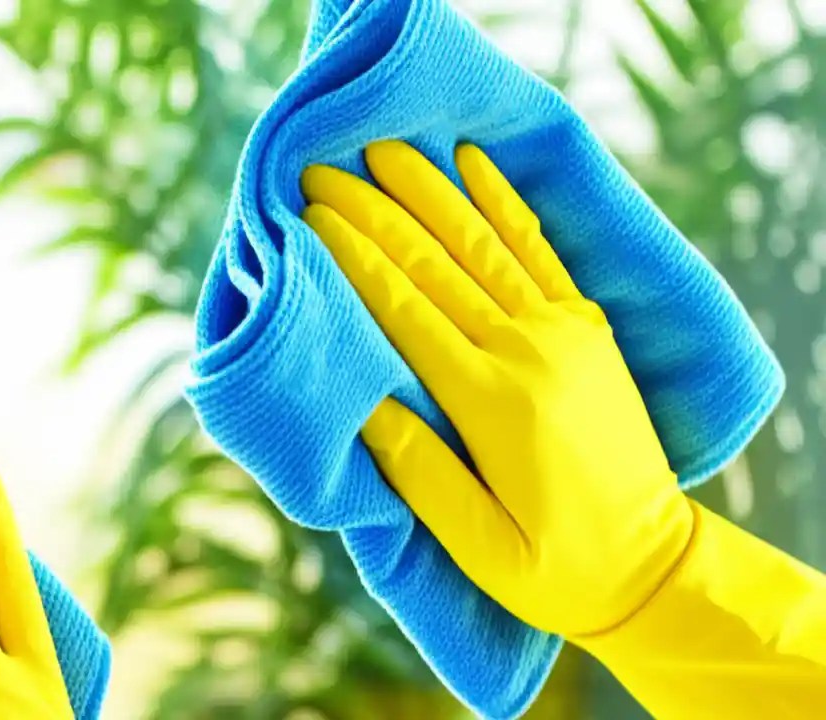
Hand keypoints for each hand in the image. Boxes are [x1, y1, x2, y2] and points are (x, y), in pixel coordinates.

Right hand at [300, 142, 695, 637]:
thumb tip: (358, 395)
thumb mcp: (476, 545)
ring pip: (481, 242)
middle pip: (433, 263)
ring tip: (381, 149)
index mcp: (489, 401)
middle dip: (370, 212)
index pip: (403, 308)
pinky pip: (538, 249)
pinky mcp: (586, 328)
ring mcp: (562, 332)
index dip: (350, 257)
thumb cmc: (552, 570)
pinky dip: (503, 202)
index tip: (305, 216)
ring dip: (428, 190)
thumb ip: (418, 468)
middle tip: (317, 173)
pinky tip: (473, 162)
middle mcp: (526, 351)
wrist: (652, 567)